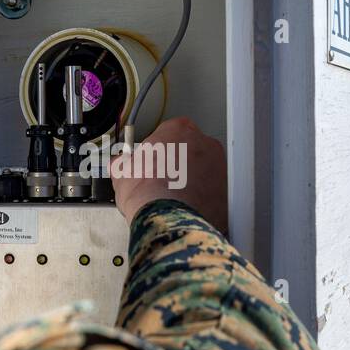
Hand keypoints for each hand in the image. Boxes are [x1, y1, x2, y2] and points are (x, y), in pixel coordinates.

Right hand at [111, 116, 227, 232]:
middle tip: (163, 181)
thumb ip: (123, 162)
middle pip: (190, 150)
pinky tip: (188, 208)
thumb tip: (120, 164)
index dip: (157, 150)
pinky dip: (204, 200)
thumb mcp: (122, 171)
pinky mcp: (228, 191)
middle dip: (178, 165)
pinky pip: (214, 193)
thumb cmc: (148, 192)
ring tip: (174, 198)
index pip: (168, 133)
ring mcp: (221, 167)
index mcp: (180, 129)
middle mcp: (205, 143)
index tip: (151, 163)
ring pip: (205, 172)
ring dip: (193, 182)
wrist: (168, 220)